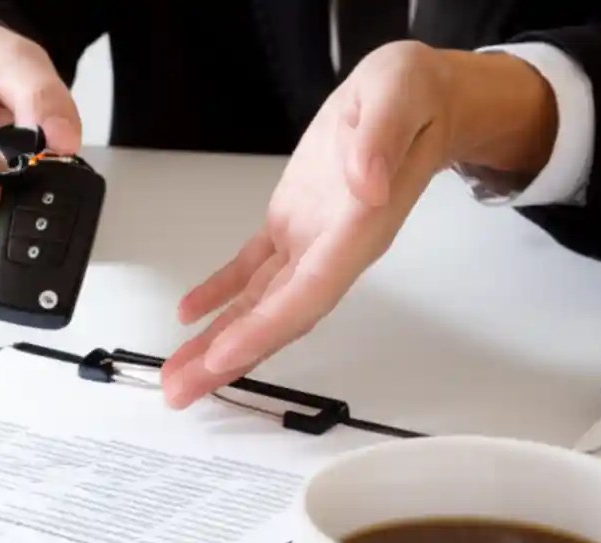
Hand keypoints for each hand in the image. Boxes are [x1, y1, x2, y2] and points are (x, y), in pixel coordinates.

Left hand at [160, 41, 558, 408]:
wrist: (422, 98)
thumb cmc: (416, 96)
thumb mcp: (401, 93)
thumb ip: (383, 138)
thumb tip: (365, 181)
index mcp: (358, 228)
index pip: (308, 295)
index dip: (265, 330)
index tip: (224, 358)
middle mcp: (332, 249)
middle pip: (277, 319)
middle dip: (228, 358)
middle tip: (182, 392)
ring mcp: (310, 242)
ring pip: (258, 305)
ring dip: (217, 342)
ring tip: (178, 374)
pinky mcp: (292, 226)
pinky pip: (250, 270)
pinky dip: (218, 294)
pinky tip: (190, 313)